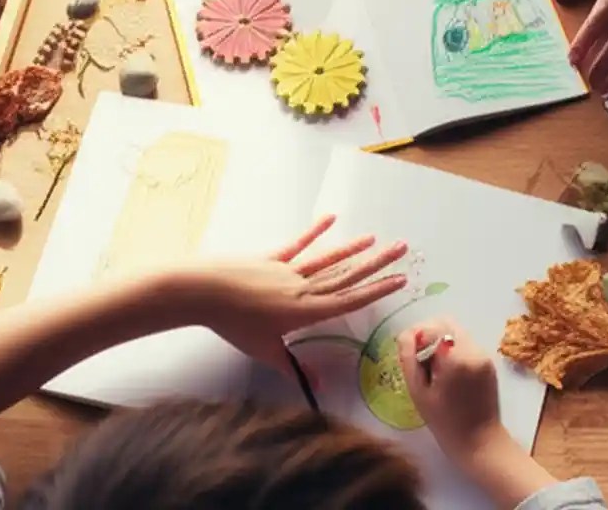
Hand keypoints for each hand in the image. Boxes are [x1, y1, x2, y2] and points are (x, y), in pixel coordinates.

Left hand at [185, 215, 408, 371]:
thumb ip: (292, 366)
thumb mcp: (264, 350)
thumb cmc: (234, 324)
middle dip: (376, 264)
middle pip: (346, 275)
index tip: (401, 280)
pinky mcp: (271, 258)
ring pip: (327, 259)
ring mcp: (288, 269)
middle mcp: (303, 287)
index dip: (377, 291)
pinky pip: (297, 244)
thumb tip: (318, 388)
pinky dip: (314, 232)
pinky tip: (330, 219)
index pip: (349, 300)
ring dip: (352, 249)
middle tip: (403, 249)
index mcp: (306, 310)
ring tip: (375, 239)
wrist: (204, 291)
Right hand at [400, 319, 558, 506]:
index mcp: (455, 357)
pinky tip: (447, 374)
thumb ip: (409, 358)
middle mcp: (474, 350)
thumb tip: (406, 335)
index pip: (432, 326)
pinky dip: (453, 351)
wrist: (480, 442)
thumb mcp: (418, 391)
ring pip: (457, 333)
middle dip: (429, 334)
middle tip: (419, 358)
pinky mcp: (489, 363)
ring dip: (441, 342)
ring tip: (433, 369)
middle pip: (447, 323)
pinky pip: (466, 345)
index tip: (408, 351)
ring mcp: (484, 355)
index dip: (416, 334)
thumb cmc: (444, 421)